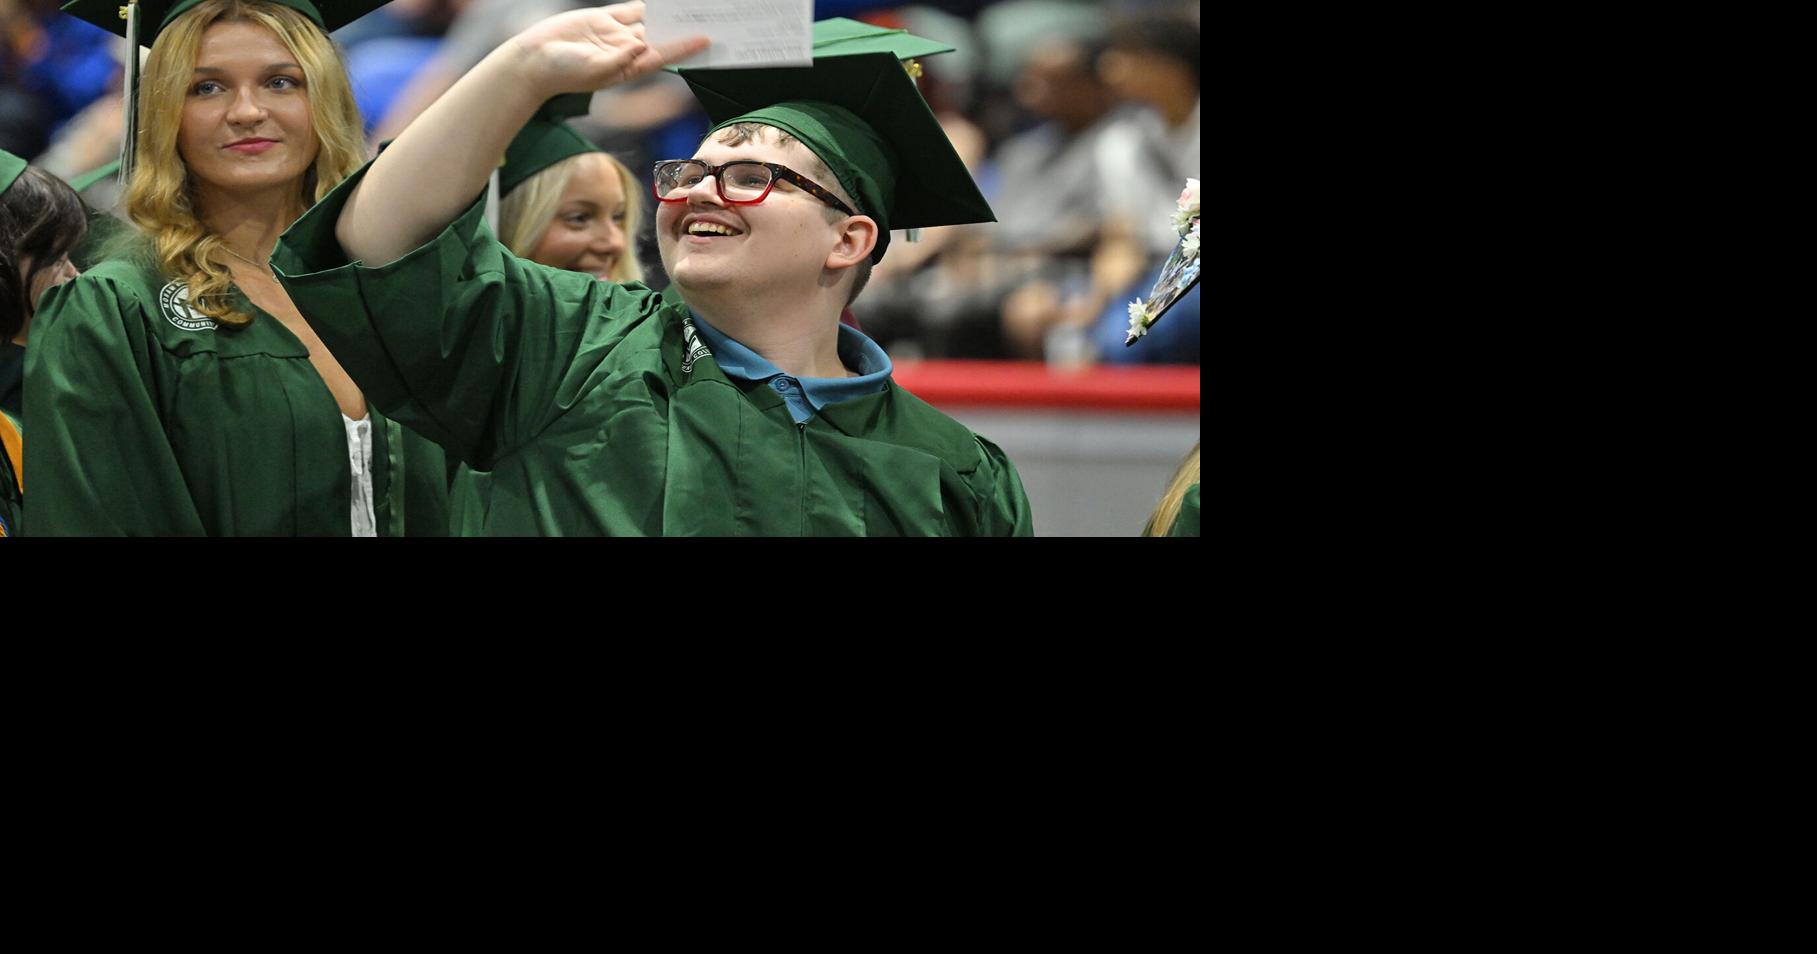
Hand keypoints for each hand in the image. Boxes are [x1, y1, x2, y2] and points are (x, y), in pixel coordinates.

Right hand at [504, 2, 709, 97]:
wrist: (535, 60)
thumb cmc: (564, 73)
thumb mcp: (595, 70)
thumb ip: (619, 59)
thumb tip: (642, 44)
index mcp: (628, 68)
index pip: (663, 55)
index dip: (684, 47)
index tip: (705, 40)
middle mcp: (625, 50)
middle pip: (659, 35)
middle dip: (678, 27)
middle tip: (703, 14)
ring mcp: (614, 33)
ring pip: (645, 20)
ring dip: (663, 14)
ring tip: (686, 5)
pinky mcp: (601, 18)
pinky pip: (627, 9)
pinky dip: (642, 5)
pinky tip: (659, 1)